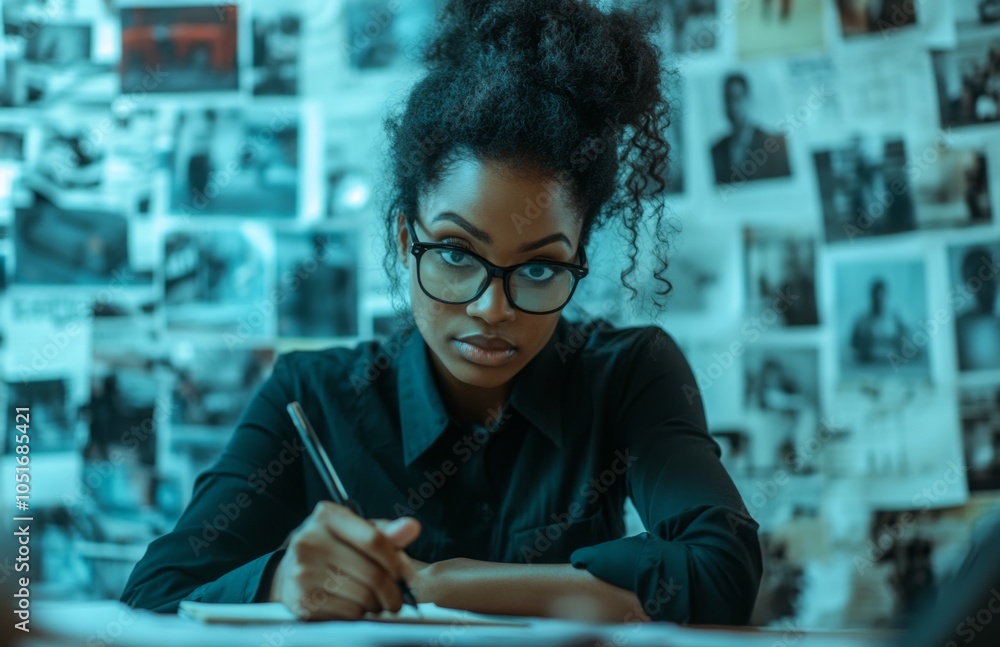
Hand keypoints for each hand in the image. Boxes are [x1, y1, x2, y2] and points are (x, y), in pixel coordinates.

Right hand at [268, 502, 420, 619]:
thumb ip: (385, 532)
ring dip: (378, 604)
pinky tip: (359, 607)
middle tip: (398, 597)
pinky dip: (361, 613)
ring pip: (363, 596)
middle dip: (393, 590)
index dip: (398, 561)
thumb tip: (412, 527)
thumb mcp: (355, 531)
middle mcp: (309, 540)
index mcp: (326, 516)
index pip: (374, 540)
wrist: (288, 571)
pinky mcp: (302, 599)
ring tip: (378, 601)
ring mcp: (303, 571)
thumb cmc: (330, 548)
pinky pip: (348, 612)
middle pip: (372, 573)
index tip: (408, 576)